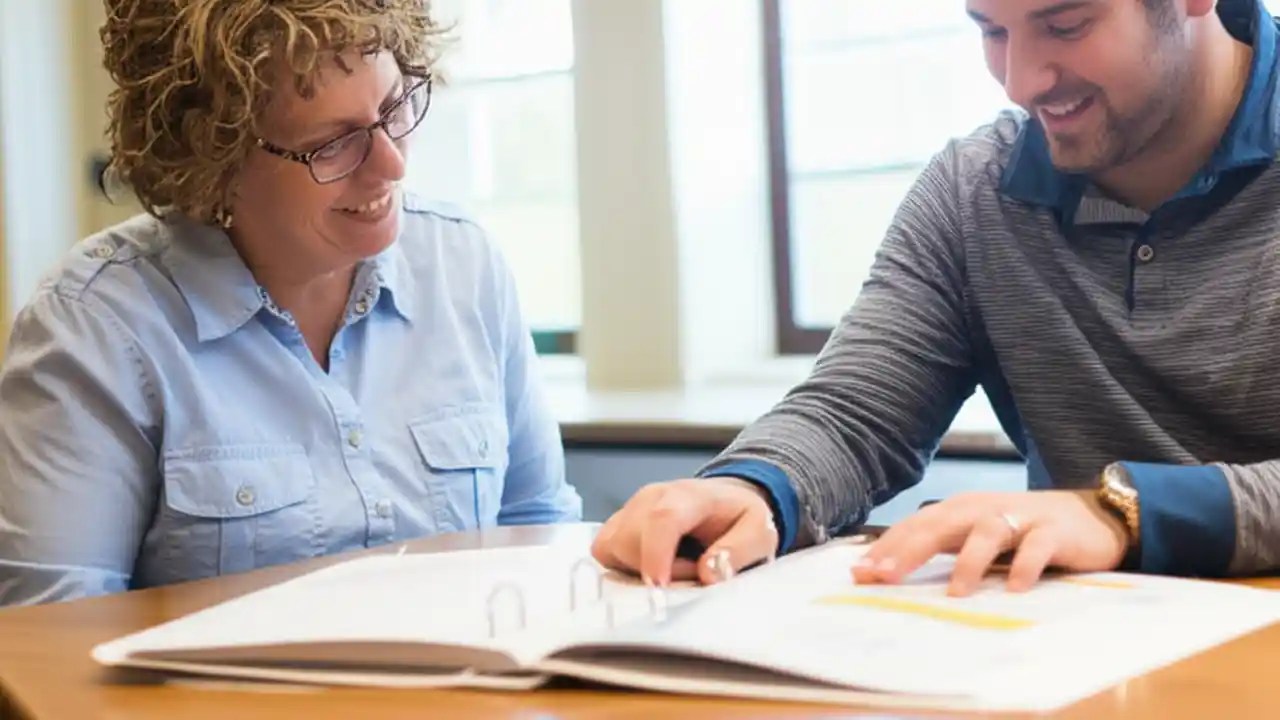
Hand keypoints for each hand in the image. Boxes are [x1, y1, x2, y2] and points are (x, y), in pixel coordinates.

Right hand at [591, 477, 778, 585]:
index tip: (658, 587)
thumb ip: (739, 551)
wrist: (723, 503)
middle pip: (631, 539)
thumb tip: (709, 573)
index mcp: (690, 495)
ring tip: (674, 568)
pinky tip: (652, 567)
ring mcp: (630, 510)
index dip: (656, 554)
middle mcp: (652, 497)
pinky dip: (624, 567)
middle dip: (657, 571)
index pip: (663, 518)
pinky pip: (605, 552)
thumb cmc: (737, 518)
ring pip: (612, 548)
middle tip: (691, 574)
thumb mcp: (759, 533)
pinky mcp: (616, 526)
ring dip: (639, 570)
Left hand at [853, 491, 1129, 595]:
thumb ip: (937, 548)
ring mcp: (1020, 518)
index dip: (887, 548)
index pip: (915, 526)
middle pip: (940, 525)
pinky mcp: (1054, 532)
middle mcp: (983, 509)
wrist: (1089, 513)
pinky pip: (1037, 547)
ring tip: (956, 594)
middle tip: (886, 577)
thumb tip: (883, 572)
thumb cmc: (1019, 530)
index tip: (859, 573)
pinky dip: (1026, 566)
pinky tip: (1015, 588)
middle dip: (910, 550)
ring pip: (987, 533)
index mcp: (959, 510)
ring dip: (969, 562)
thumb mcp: (974, 536)